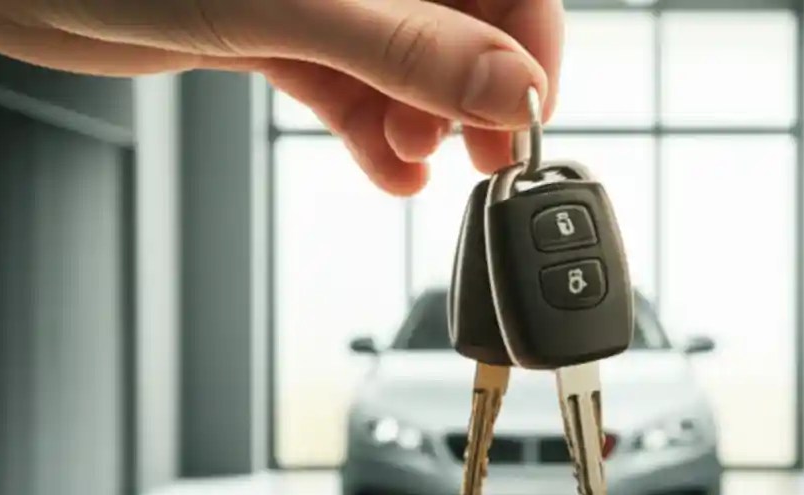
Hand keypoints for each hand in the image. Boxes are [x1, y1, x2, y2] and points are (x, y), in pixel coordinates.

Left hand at [0, 0, 563, 194]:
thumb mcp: (289, 4)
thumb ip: (408, 47)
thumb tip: (510, 88)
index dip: (527, 41)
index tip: (527, 113)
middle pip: (463, 17)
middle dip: (476, 92)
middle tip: (481, 156)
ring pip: (409, 58)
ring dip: (423, 120)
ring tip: (413, 159)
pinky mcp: (276, 27)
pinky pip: (352, 81)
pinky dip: (373, 130)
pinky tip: (386, 168)